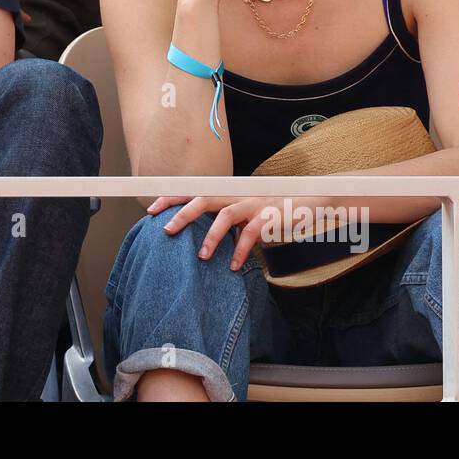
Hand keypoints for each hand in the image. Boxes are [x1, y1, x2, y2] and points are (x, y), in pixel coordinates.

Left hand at [148, 193, 330, 270]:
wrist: (308, 202)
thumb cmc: (270, 211)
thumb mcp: (244, 213)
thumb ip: (224, 220)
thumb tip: (199, 237)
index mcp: (227, 192)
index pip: (194, 191)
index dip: (171, 198)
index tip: (150, 209)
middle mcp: (236, 194)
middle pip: (204, 198)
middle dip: (182, 214)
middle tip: (166, 231)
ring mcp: (253, 204)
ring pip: (225, 215)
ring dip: (211, 237)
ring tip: (202, 257)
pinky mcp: (269, 216)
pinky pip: (250, 234)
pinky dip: (240, 250)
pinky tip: (233, 266)